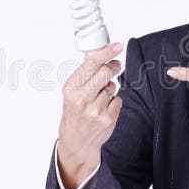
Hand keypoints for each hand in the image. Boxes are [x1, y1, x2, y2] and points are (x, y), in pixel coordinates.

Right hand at [57, 42, 123, 188]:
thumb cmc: (74, 112)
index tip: (117, 46)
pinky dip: (114, 101)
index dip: (106, 52)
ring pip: (112, 86)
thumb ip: (84, 75)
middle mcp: (81, 99)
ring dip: (110, 87)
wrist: (76, 141)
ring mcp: (95, 110)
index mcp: (71, 88)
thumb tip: (100, 54)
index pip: (91, 63)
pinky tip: (104, 108)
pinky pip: (118, 99)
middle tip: (115, 66)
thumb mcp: (71, 92)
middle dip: (113, 66)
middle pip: (105, 72)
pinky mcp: (107, 119)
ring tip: (100, 97)